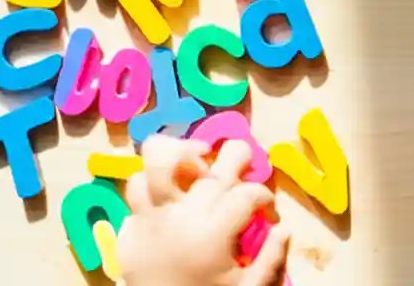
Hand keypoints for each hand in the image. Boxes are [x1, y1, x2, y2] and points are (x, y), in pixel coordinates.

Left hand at [118, 135, 289, 285]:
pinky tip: (171, 188)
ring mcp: (150, 216)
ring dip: (183, 154)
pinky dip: (152, 181)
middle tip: (243, 170)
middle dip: (237, 156)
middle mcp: (181, 215)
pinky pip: (133, 187)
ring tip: (199, 162)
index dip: (265, 198)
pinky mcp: (129, 225)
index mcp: (213, 232)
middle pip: (211, 165)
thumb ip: (271, 259)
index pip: (247, 193)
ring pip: (158, 161)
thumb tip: (284, 229)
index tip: (268, 215)